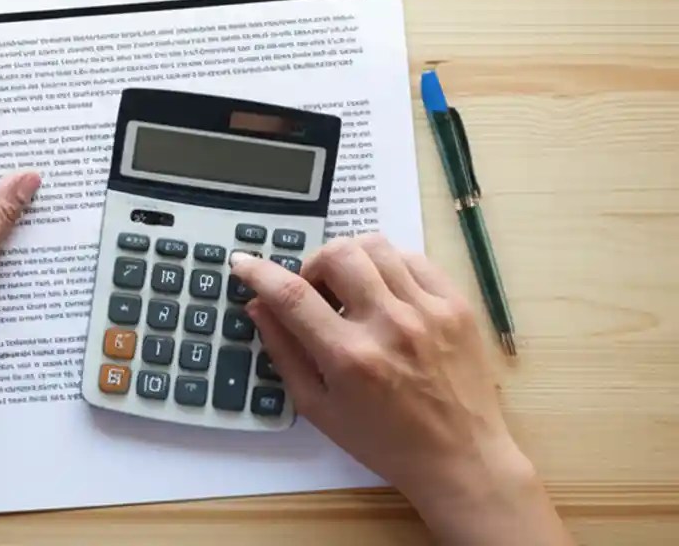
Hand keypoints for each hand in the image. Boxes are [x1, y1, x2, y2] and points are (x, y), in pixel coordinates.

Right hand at [230, 236, 569, 544]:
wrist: (460, 457)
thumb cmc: (383, 441)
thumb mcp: (319, 407)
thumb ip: (284, 352)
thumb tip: (258, 305)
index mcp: (350, 358)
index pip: (293, 295)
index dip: (259, 272)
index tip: (242, 262)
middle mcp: (390, 326)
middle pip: (337, 255)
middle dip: (312, 265)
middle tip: (315, 293)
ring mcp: (428, 311)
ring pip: (375, 246)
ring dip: (349, 260)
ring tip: (350, 290)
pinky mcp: (456, 305)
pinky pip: (413, 257)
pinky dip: (388, 265)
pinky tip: (384, 291)